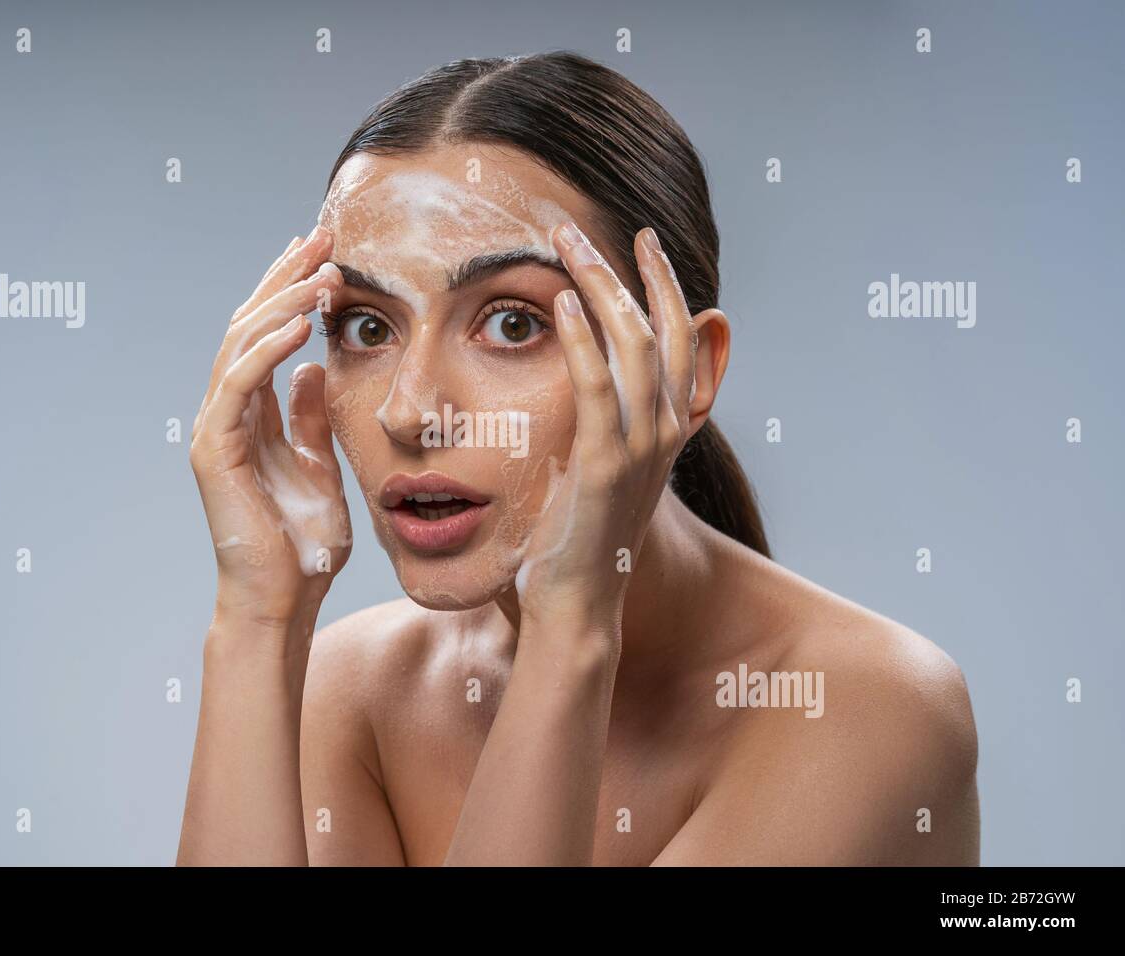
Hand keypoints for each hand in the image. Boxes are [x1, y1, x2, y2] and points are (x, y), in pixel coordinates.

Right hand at [190, 225, 351, 627]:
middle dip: (284, 278)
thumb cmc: (303, 544)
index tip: (324, 253)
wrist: (284, 600)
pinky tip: (301, 321)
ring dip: (280, 301)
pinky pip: (239, 386)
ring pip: (239, 345)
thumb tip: (316, 368)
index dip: (290, 290)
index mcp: (252, 416)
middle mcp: (226, 415)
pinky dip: (267, 350)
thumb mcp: (319, 466)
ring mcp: (215, 431)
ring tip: (320, 270)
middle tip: (321, 236)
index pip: (266, 336)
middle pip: (248, 327)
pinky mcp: (214, 452)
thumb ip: (311, 418)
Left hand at [513, 222, 699, 639]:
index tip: (639, 239)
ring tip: (564, 245)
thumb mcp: (600, 465)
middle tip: (580, 227)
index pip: (678, 337)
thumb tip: (584, 370)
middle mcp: (667, 432)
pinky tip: (556, 304)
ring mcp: (642, 449)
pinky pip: (597, 387)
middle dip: (626, 269)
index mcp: (669, 427)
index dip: (663, 283)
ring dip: (597, 286)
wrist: (577, 603)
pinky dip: (579, 341)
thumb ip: (603, 416)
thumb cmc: (577, 535)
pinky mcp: (605, 467)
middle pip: (660, 328)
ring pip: (632, 345)